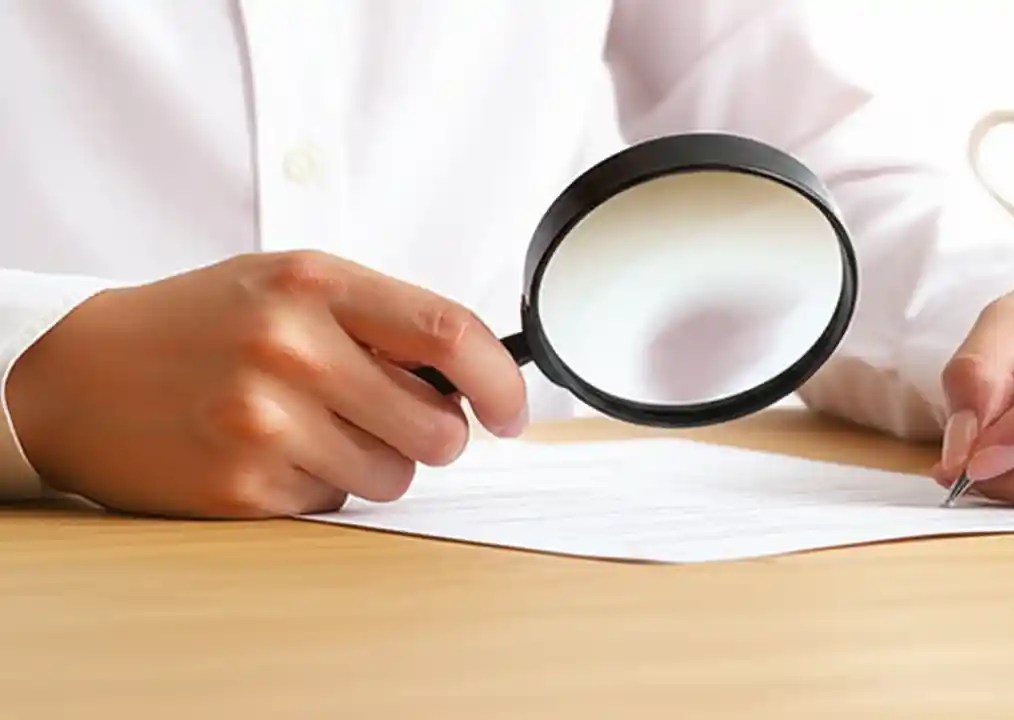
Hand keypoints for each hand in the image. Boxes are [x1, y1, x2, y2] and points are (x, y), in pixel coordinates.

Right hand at [7, 251, 526, 517]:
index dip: (500, 382)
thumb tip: (473, 380)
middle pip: (438, 428)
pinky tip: (268, 453)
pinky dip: (317, 486)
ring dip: (371, 462)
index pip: (450, 332)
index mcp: (313, 283)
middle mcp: (291, 348)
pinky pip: (335, 505)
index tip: (508, 412)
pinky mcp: (243, 487)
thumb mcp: (289, 287)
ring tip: (309, 427)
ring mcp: (265, 422)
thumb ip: (380, 320)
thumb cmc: (201, 326)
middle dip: (431, 434)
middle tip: (388, 418)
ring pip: (394, 477)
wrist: (81, 375)